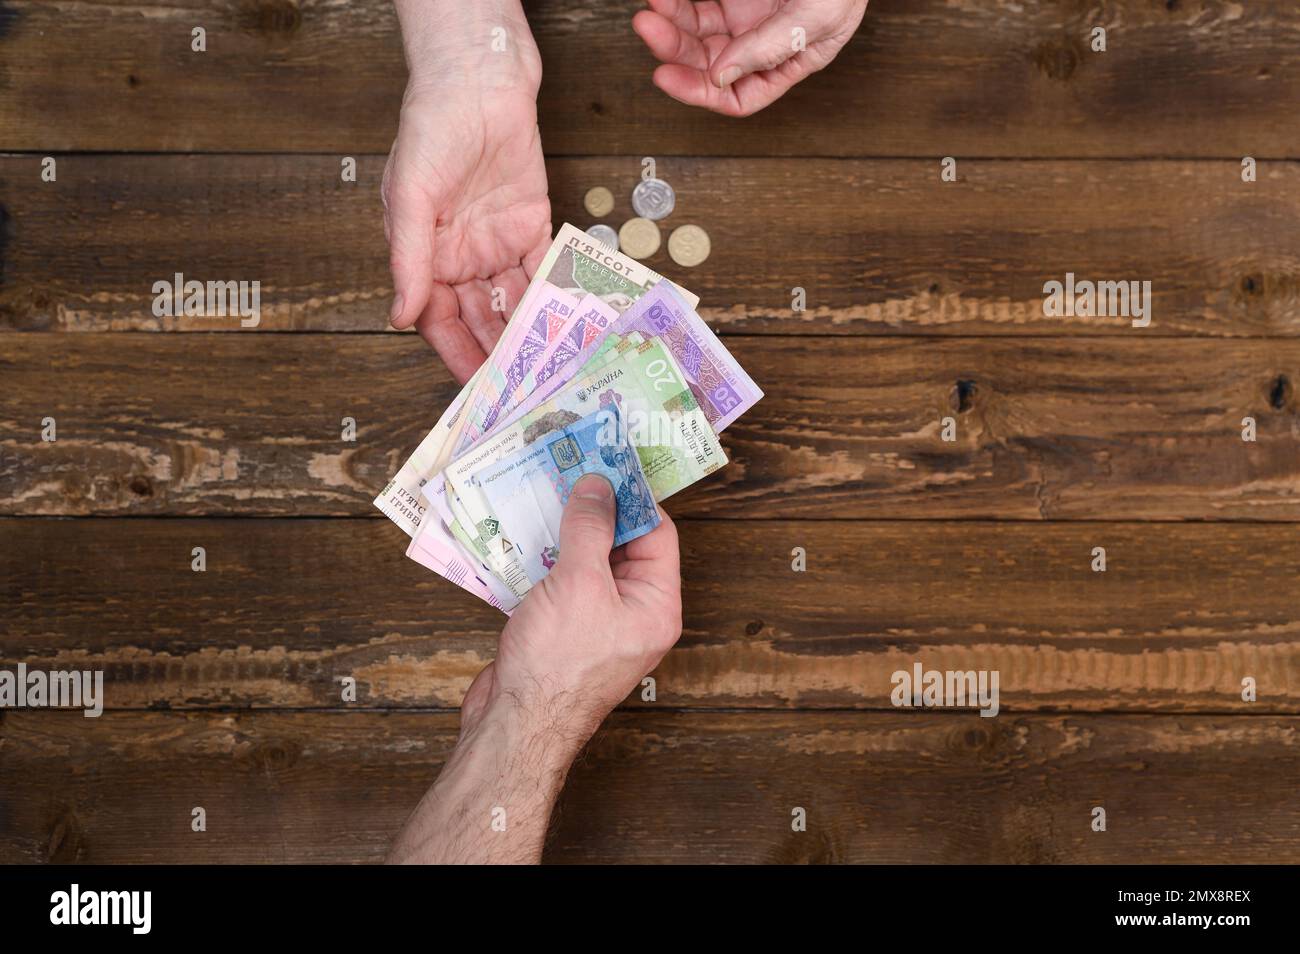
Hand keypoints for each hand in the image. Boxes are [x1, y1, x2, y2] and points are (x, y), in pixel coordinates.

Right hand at [383, 16, 550, 383]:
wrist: (478, 80)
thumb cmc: (430, 130)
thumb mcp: (410, 198)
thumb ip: (409, 261)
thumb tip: (400, 317)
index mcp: (423, 256)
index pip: (439, 320)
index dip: (457, 354)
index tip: (479, 389)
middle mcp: (460, 257)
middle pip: (481, 319)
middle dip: (500, 353)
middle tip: (524, 387)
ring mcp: (497, 242)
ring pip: (515, 300)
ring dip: (531, 331)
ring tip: (551, 364)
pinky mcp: (533, 224)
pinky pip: (543, 269)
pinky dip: (555, 295)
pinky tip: (568, 322)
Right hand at [460, 474, 682, 747]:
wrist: (513, 726)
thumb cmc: (557, 664)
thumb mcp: (579, 584)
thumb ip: (590, 529)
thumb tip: (598, 485)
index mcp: (656, 605)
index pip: (657, 535)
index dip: (633, 496)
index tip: (606, 460)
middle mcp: (632, 612)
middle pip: (621, 545)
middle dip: (595, 508)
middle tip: (568, 467)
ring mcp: (595, 622)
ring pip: (585, 561)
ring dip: (563, 530)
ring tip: (540, 489)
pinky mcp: (560, 629)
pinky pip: (558, 581)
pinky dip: (541, 556)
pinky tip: (518, 531)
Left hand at [632, 0, 868, 115]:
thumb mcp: (816, 19)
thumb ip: (770, 48)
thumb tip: (721, 78)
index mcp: (786, 63)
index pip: (738, 96)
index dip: (699, 92)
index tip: (668, 77)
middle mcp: (760, 43)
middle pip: (706, 63)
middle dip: (674, 49)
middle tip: (649, 27)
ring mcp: (744, 15)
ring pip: (695, 32)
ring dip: (670, 22)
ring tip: (653, 5)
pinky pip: (696, 2)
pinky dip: (677, 2)